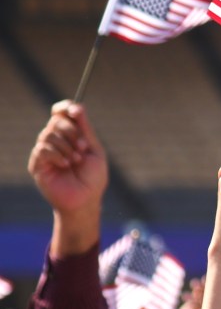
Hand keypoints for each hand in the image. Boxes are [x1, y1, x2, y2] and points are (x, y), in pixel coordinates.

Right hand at [28, 101, 107, 217]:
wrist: (85, 200)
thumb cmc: (93, 178)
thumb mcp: (94, 150)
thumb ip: (85, 130)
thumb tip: (78, 107)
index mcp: (70, 136)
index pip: (61, 113)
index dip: (66, 107)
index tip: (76, 111)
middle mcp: (56, 141)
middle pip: (56, 120)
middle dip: (71, 132)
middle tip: (82, 148)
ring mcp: (45, 152)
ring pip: (48, 134)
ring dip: (67, 147)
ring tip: (76, 161)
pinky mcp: (37, 163)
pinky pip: (42, 149)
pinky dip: (57, 155)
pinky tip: (66, 165)